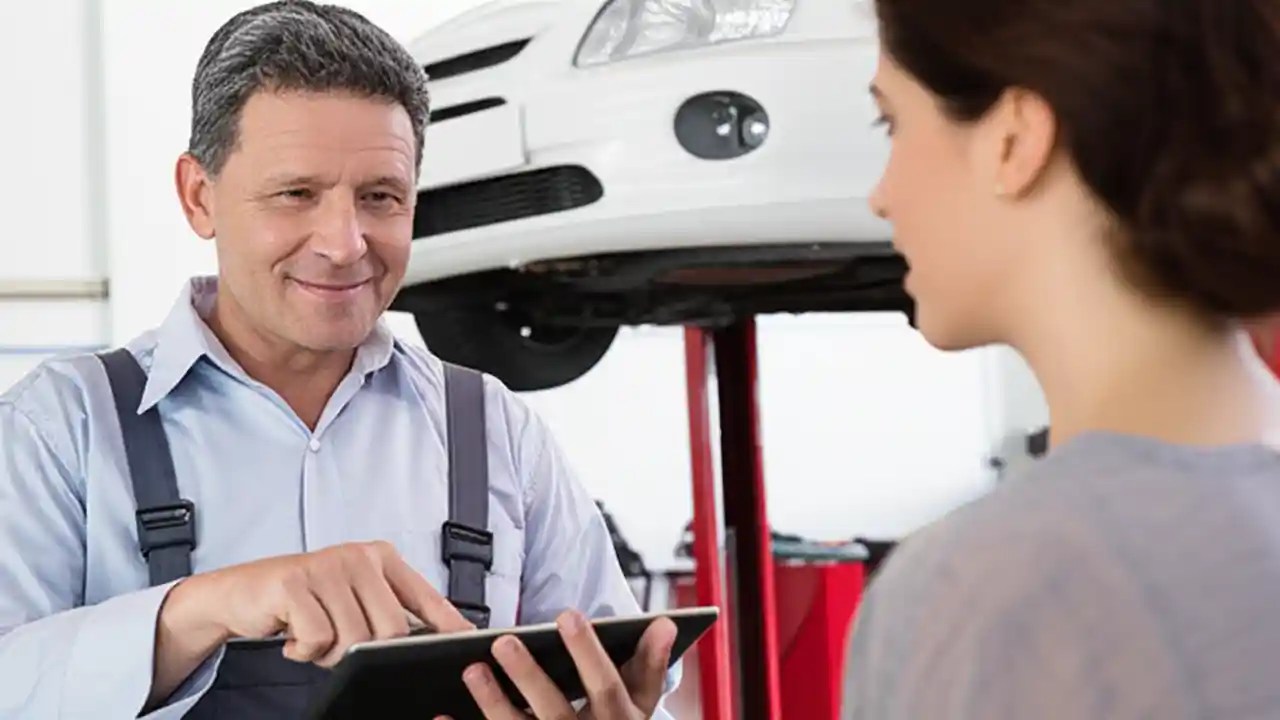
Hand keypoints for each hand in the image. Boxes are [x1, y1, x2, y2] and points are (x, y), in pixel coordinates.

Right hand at [167, 540, 473, 667]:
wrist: (240, 593)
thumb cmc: (302, 601)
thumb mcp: (352, 599)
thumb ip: (388, 613)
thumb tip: (431, 639)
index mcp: (380, 558)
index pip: (425, 596)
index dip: (449, 624)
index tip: (470, 641)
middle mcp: (359, 556)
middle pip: (391, 630)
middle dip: (363, 651)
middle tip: (335, 643)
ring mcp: (327, 566)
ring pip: (353, 640)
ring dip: (329, 654)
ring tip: (312, 635)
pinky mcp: (295, 582)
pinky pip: (317, 639)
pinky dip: (303, 650)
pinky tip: (291, 632)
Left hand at [441, 610, 677, 719]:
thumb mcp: (642, 703)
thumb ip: (650, 664)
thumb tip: (665, 622)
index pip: (605, 684)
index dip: (588, 651)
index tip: (567, 614)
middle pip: (556, 712)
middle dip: (529, 677)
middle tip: (504, 642)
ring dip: (494, 704)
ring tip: (470, 670)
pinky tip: (441, 717)